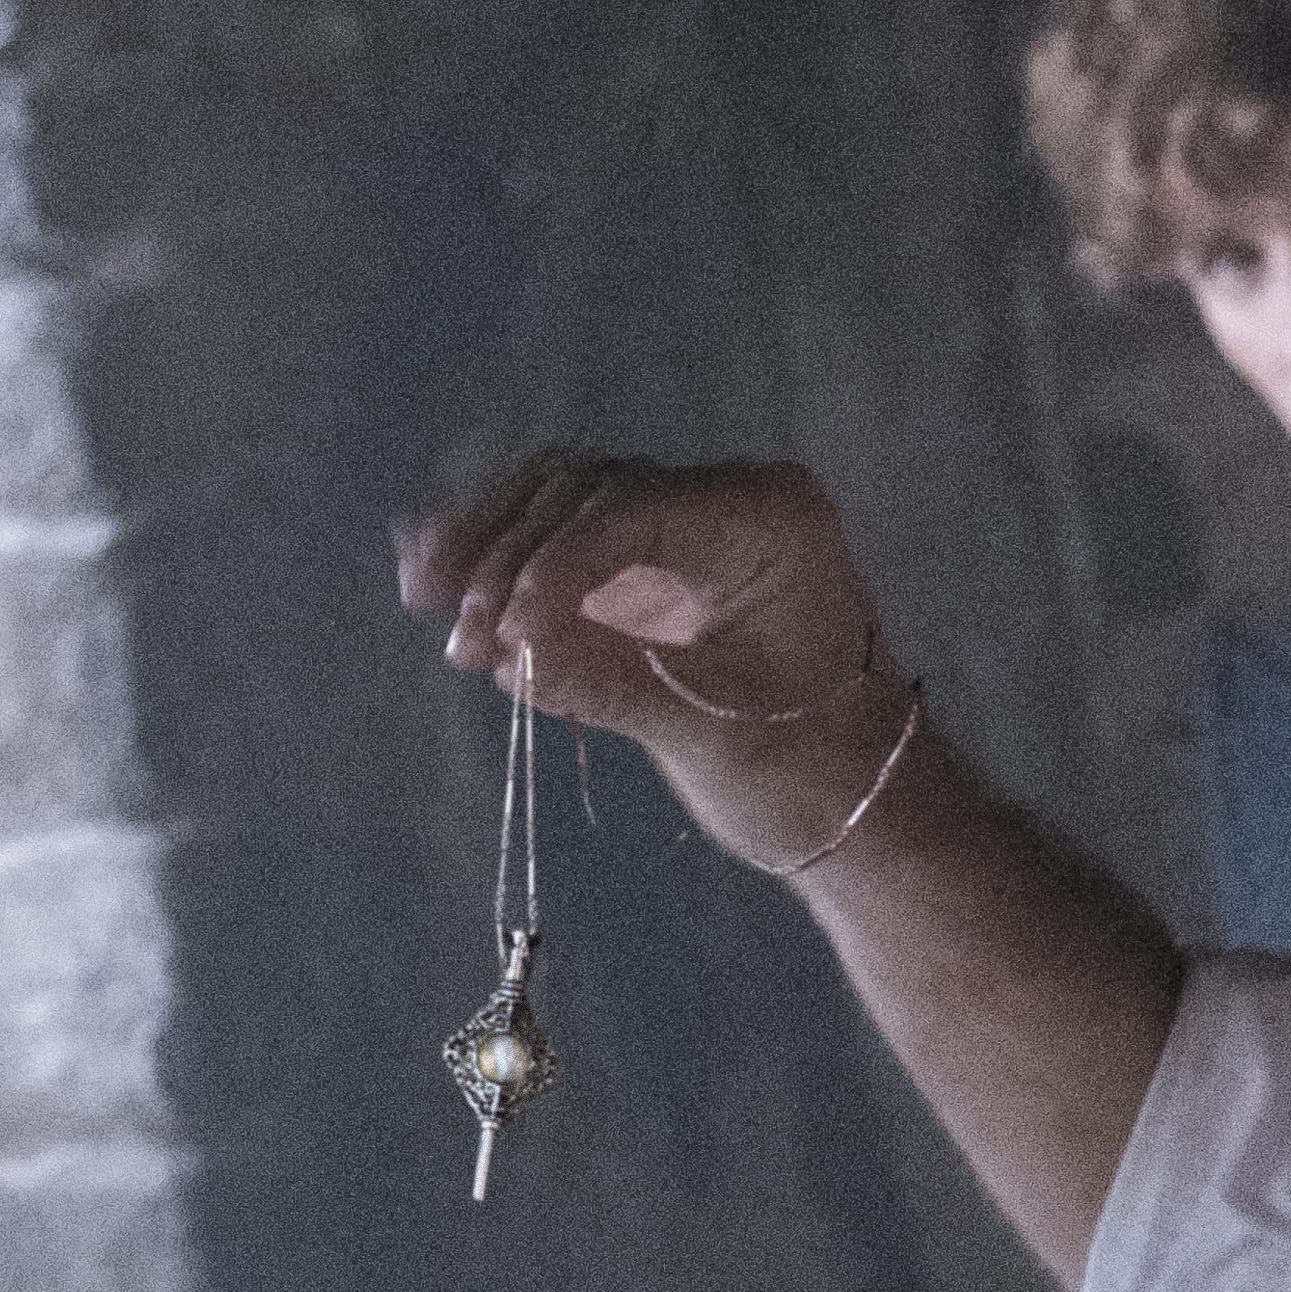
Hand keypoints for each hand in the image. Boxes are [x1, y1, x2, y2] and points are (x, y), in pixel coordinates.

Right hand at [396, 450, 903, 858]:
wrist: (860, 803)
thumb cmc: (813, 770)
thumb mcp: (711, 730)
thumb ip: (611, 682)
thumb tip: (508, 653)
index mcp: (769, 517)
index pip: (633, 508)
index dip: (555, 564)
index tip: (505, 634)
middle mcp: (727, 499)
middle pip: (583, 488)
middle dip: (508, 556)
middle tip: (461, 640)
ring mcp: (685, 526)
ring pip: (558, 500)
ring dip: (489, 553)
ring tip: (435, 615)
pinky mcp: (649, 565)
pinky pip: (562, 539)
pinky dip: (501, 561)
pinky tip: (430, 576)